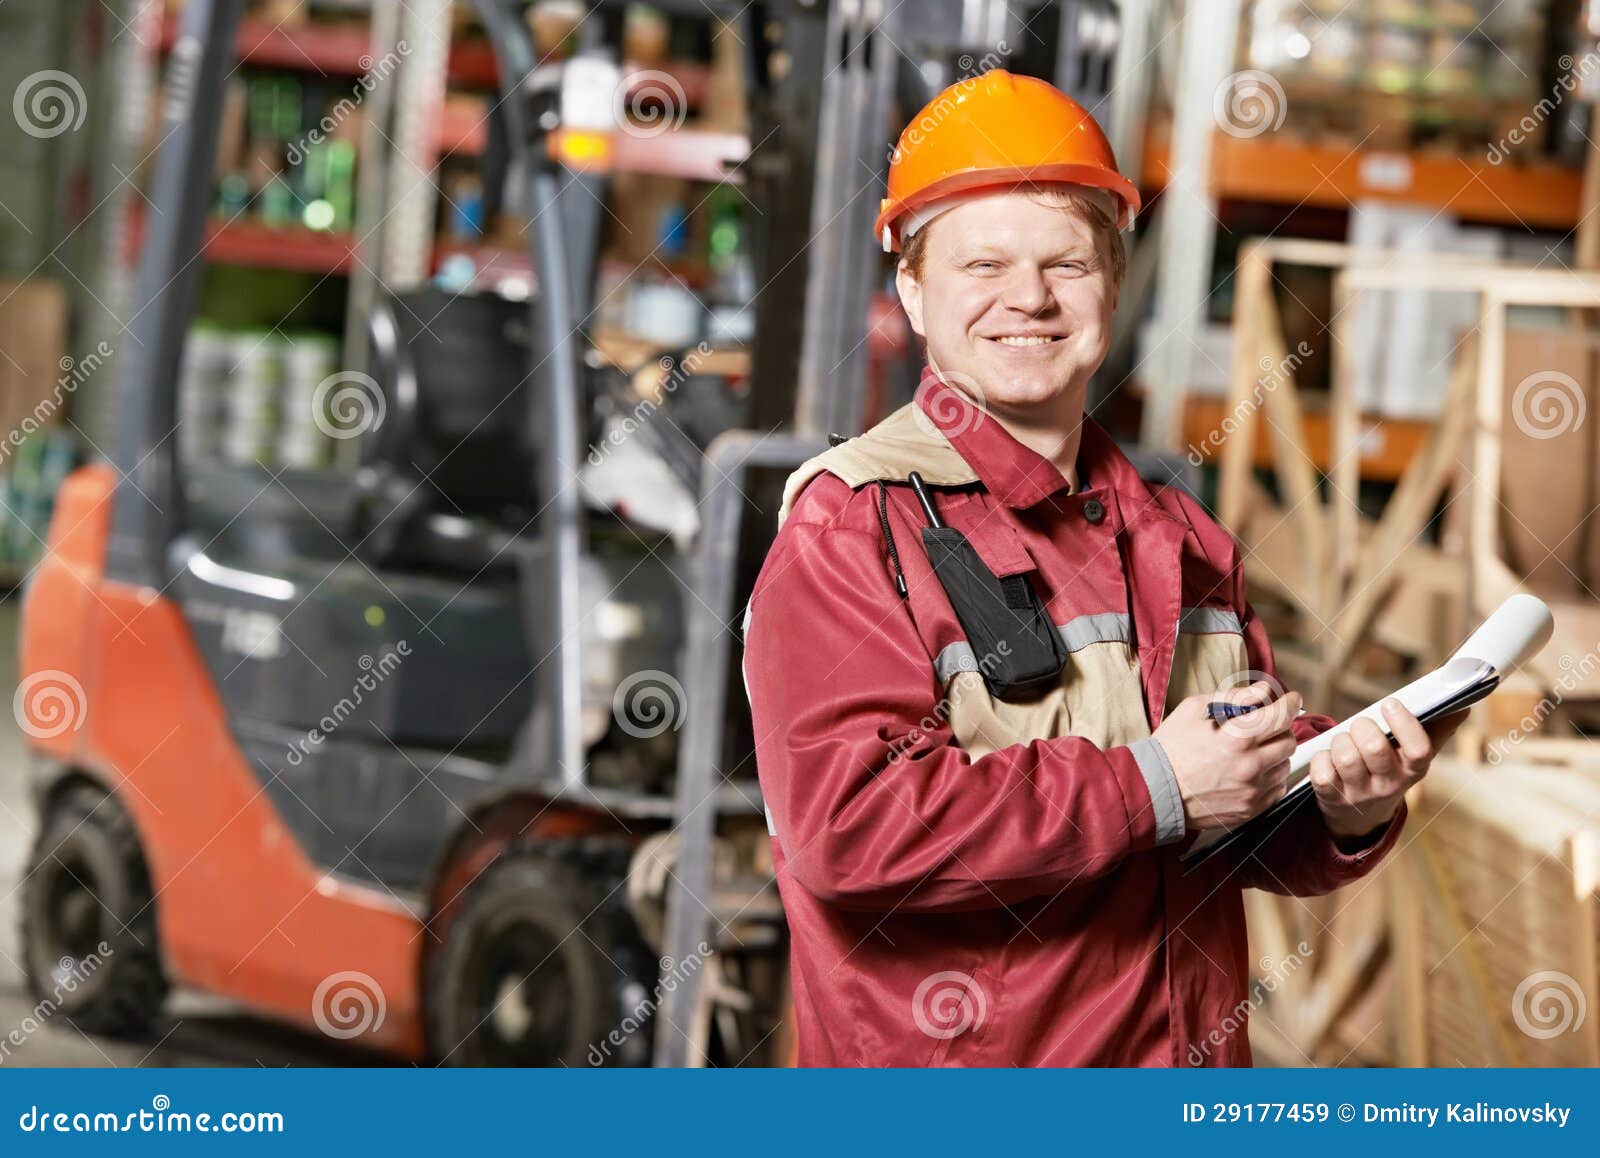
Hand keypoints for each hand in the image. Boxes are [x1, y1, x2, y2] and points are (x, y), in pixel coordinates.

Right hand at [1156, 682, 1299, 832]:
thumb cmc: (1172, 747)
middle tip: (1267, 726)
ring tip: (1253, 750)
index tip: (1291, 700)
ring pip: (1285, 765)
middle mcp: (1250, 765)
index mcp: (1237, 737)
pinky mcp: (1250, 808)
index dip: (1290, 703)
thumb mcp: (1195, 709)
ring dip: (1274, 753)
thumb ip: (1234, 696)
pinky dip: (1269, 776)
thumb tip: (1263, 691)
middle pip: (1289, 740)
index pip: (1282, 715)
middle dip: (1281, 728)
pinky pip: (1277, 788)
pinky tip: (1250, 770)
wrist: (1156, 789)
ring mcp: (1252, 790)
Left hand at [1310, 699, 1468, 840]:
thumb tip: (1463, 705)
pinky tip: (1328, 757)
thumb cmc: (1390, 768)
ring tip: (1345, 740)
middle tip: (1362, 724)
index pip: (1419, 749)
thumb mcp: (1414, 754)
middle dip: (1363, 727)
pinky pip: (1322, 771)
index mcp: (1414, 770)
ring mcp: (1360, 794)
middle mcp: (1389, 785)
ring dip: (1340, 740)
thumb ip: (1437, 728)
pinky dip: (1320, 757)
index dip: (1404, 724)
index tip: (1390, 704)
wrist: (1361, 812)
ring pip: (1346, 757)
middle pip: (1375, 749)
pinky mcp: (1332, 798)